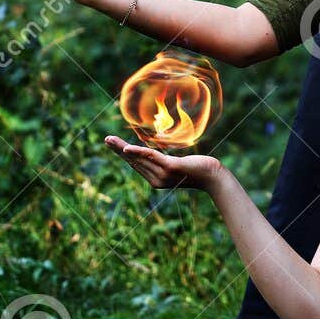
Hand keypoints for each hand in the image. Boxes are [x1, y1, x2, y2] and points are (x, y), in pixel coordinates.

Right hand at [104, 134, 227, 192]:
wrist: (213, 177)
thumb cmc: (199, 169)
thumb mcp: (178, 166)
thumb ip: (166, 163)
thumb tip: (159, 156)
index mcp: (155, 179)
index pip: (136, 165)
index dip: (123, 154)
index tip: (113, 145)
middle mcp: (156, 179)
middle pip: (133, 161)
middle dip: (118, 150)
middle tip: (105, 139)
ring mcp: (162, 174)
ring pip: (139, 159)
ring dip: (123, 148)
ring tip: (111, 140)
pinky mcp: (170, 167)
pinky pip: (151, 158)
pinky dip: (138, 152)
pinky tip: (127, 148)